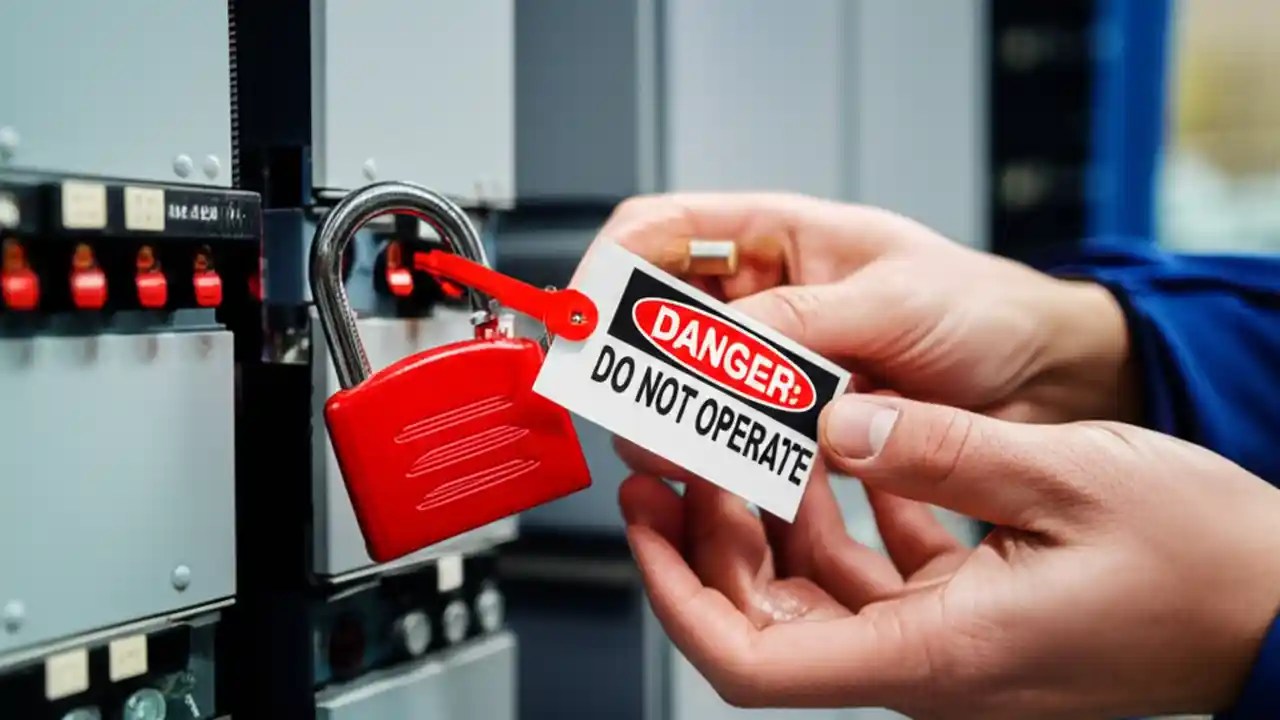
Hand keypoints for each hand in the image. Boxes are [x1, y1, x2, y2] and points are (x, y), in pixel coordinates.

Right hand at [583, 192, 1136, 423]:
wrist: (1044, 379)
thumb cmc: (982, 308)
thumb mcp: (894, 299)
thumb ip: (804, 321)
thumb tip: (715, 344)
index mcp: (772, 237)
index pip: (654, 233)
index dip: (605, 273)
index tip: (583, 324)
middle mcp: (761, 299)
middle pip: (654, 324)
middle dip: (634, 369)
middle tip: (632, 412)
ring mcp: (772, 364)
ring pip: (687, 390)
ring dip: (679, 424)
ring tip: (686, 455)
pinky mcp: (792, 421)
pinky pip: (735, 440)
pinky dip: (727, 462)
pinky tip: (736, 480)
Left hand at [618, 395, 1279, 718]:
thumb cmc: (1203, 563)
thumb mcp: (1065, 480)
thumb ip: (935, 448)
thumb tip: (833, 423)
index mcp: (932, 652)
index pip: (749, 657)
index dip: (675, 592)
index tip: (642, 521)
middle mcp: (926, 662)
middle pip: (767, 615)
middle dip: (713, 535)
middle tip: (687, 451)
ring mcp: (948, 644)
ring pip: (818, 590)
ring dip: (778, 517)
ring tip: (757, 437)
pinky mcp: (974, 617)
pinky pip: (880, 572)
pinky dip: (851, 516)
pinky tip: (855, 455)